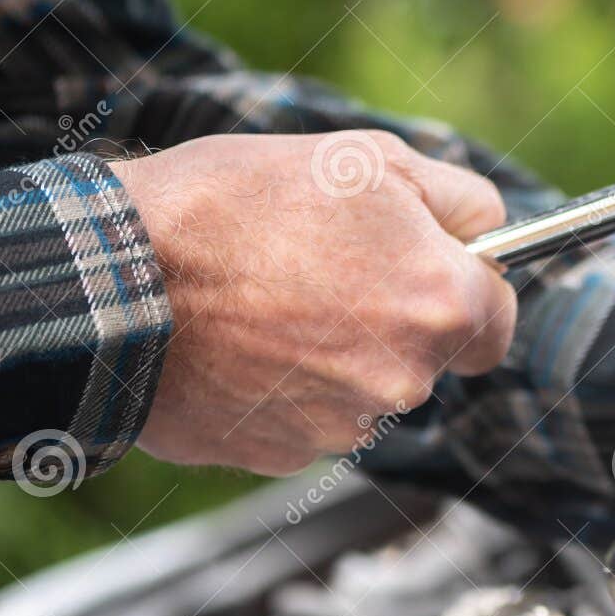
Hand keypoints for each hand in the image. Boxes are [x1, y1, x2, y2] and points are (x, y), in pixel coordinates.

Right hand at [110, 131, 515, 475]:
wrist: (114, 278)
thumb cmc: (240, 205)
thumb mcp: (368, 160)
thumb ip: (457, 198)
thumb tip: (489, 228)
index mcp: (442, 306)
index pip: (500, 319)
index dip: (470, 289)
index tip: (435, 269)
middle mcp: (407, 381)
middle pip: (432, 356)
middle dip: (397, 318)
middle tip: (331, 269)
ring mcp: (345, 428)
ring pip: (370, 389)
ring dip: (340, 353)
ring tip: (272, 299)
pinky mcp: (284, 455)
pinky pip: (310, 417)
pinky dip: (287, 386)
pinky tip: (243, 341)